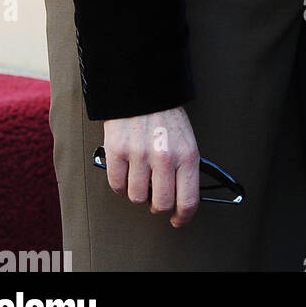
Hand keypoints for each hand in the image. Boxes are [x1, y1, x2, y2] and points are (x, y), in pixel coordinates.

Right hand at [101, 106, 199, 225]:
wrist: (143, 86)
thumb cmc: (165, 114)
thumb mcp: (186, 139)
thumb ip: (184, 167)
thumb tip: (179, 196)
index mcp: (187, 154)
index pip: (188, 200)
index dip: (182, 217)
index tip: (177, 220)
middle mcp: (164, 157)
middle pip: (160, 205)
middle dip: (158, 205)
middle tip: (155, 197)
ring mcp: (139, 155)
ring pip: (136, 197)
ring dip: (138, 192)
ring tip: (141, 175)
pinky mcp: (117, 152)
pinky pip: (117, 186)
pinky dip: (121, 183)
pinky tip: (127, 169)